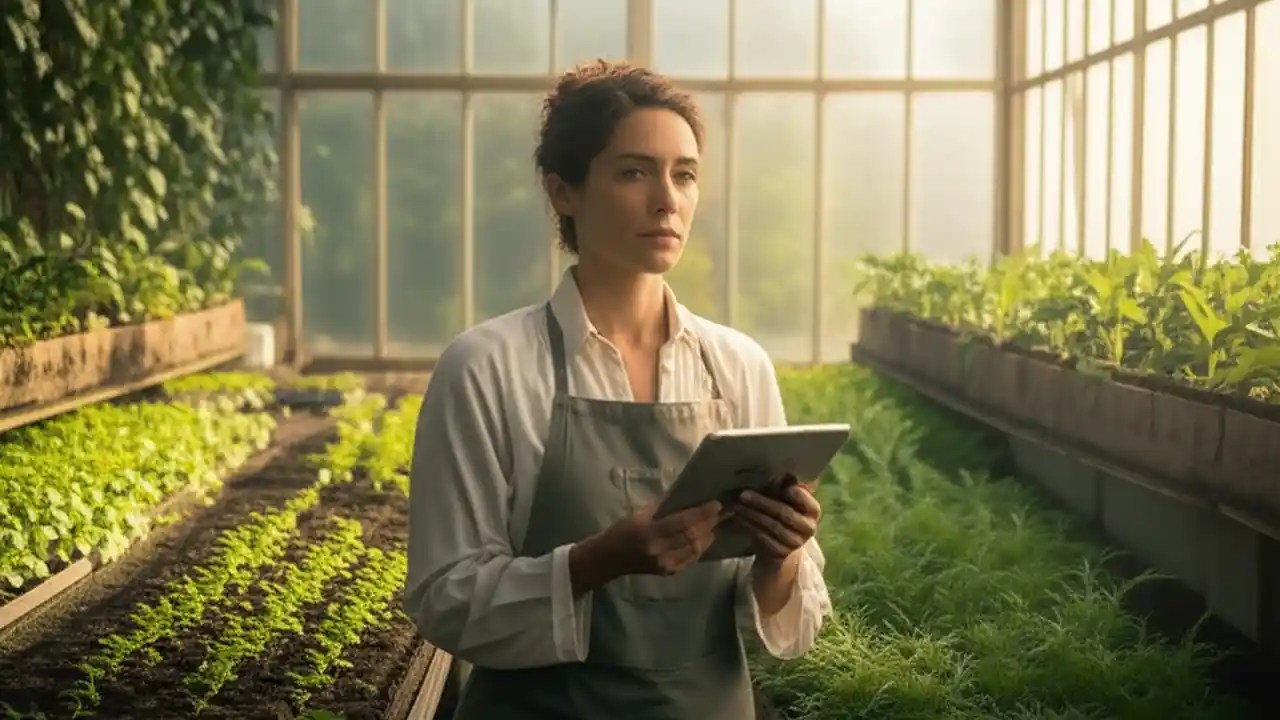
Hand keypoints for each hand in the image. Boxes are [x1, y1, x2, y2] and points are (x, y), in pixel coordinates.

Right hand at [570, 500, 726, 594]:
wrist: (608, 559)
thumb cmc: (622, 531)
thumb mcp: (640, 513)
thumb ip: (663, 506)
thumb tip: (687, 495)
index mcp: (650, 532)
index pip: (683, 522)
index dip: (702, 513)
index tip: (716, 504)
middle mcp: (659, 551)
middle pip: (692, 536)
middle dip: (709, 523)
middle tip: (721, 512)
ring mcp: (665, 564)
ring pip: (695, 549)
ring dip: (708, 535)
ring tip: (716, 523)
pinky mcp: (668, 572)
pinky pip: (691, 559)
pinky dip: (701, 547)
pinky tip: (705, 538)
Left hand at [727, 480, 820, 564]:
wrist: (780, 543)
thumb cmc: (782, 512)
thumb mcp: (785, 499)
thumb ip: (783, 485)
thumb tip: (775, 470)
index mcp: (813, 510)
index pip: (804, 498)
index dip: (793, 492)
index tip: (774, 482)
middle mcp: (808, 528)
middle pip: (784, 513)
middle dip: (762, 502)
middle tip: (743, 494)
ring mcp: (795, 542)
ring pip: (772, 526)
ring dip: (752, 514)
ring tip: (737, 505)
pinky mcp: (780, 553)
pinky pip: (763, 538)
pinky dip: (749, 526)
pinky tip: (738, 518)